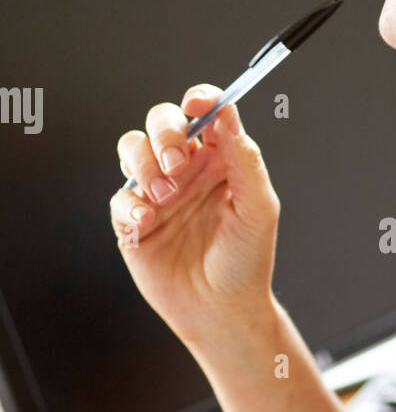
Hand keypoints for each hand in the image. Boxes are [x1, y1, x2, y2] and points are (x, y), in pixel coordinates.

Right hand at [109, 87, 280, 342]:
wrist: (223, 310)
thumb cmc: (247, 260)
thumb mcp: (258, 208)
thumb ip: (244, 159)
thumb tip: (228, 113)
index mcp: (220, 159)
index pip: (205, 115)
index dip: (200, 100)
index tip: (198, 104)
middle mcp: (186, 169)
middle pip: (161, 122)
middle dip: (164, 133)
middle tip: (178, 162)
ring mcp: (157, 192)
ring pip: (132, 148)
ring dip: (144, 164)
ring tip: (166, 196)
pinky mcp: (133, 220)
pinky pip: (120, 197)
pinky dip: (131, 205)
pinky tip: (149, 222)